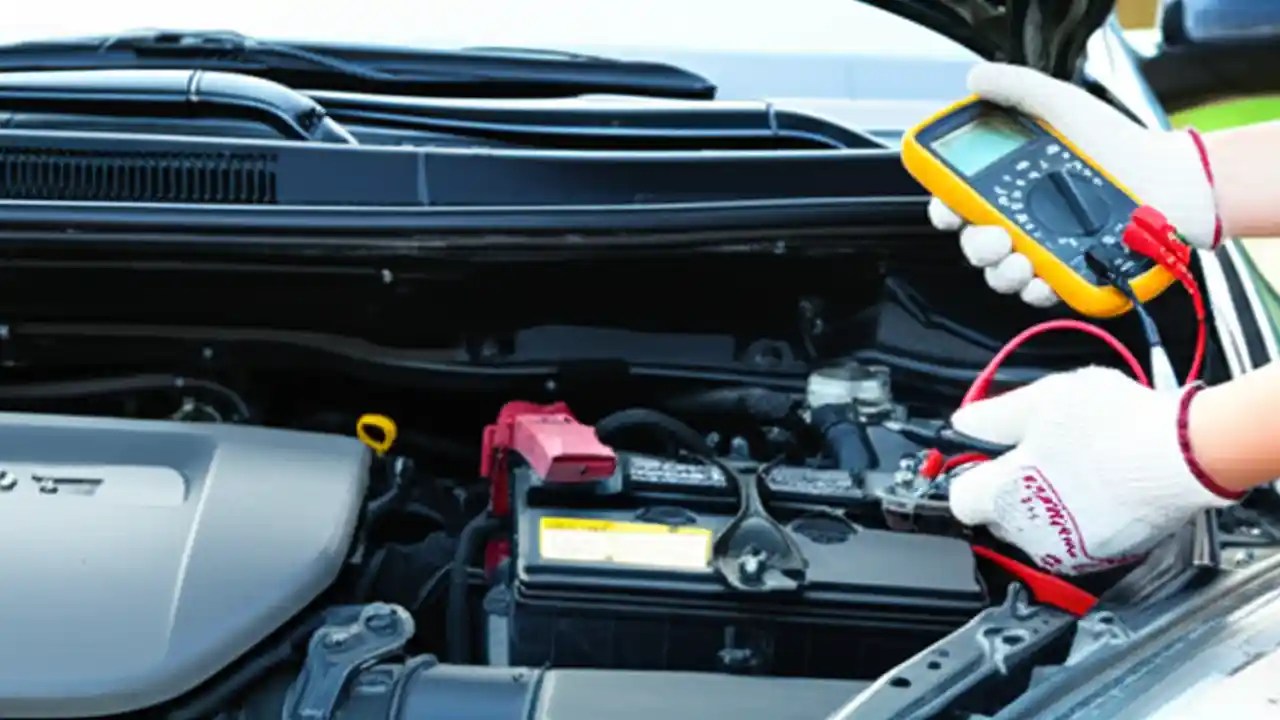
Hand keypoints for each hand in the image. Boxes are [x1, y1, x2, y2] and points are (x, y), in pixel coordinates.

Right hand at [930, 63, 1219, 307]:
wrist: (1172, 180)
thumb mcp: (1063, 105)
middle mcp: (1021, 221)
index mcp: (1009, 185)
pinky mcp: (1070, 276)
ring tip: (1020, 260)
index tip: (950, 208)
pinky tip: (1044, 275)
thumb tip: (976, 79)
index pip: (958, 204)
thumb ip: (1018, 89)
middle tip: (995, 235)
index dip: (945, 209)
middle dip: (975, 245)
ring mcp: (1044, 252)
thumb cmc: (1120, 144)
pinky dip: (1037, 290)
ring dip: (1001, 272)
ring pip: (1000, 274)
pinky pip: (1040, 294)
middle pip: (974, 245)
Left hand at [947, 367, 1239, 574]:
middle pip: (996, 515)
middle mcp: (1029, 533)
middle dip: (1008, 487)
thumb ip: (991, 417)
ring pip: (1035, 529)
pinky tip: (1100, 486)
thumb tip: (963, 423)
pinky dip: (1078, 518)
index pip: (959, 498)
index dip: (970, 471)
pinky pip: (1073, 539)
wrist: (1185, 454)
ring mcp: (1067, 550)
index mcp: (1003, 496)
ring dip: (1043, 505)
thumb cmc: (1113, 424)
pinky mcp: (1103, 557)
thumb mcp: (1039, 401)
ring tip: (1075, 466)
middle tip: (1038, 451)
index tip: (986, 454)